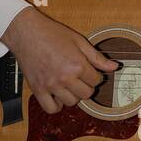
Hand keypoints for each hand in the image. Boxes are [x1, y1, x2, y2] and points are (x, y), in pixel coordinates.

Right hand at [1, 6, 118, 114]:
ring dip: (72, 95)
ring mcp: (51, 85)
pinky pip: (51, 108)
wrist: (26, 32)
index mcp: (77, 65)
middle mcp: (65, 77)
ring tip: (68, 84)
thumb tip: (114, 67)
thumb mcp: (78, 41)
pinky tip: (57, 95)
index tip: (89, 71)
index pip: (96, 80)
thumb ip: (97, 57)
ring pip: (71, 102)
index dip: (95, 75)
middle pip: (86, 94)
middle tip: (79, 77)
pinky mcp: (38, 89)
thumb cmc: (52, 33)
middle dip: (86, 86)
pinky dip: (56, 105)